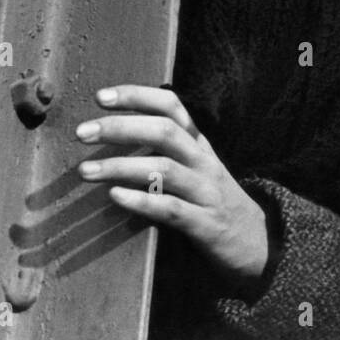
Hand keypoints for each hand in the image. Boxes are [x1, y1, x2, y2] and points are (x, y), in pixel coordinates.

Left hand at [75, 85, 268, 284]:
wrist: (258, 243)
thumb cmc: (213, 203)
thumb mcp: (196, 169)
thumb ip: (166, 150)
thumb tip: (113, 133)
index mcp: (199, 144)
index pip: (171, 106)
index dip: (137, 96)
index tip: (100, 96)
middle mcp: (204, 161)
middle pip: (164, 132)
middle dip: (120, 128)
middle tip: (82, 133)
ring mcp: (207, 192)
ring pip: (165, 168)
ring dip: (121, 166)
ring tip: (85, 171)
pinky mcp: (206, 224)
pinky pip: (172, 209)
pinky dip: (142, 201)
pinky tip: (115, 198)